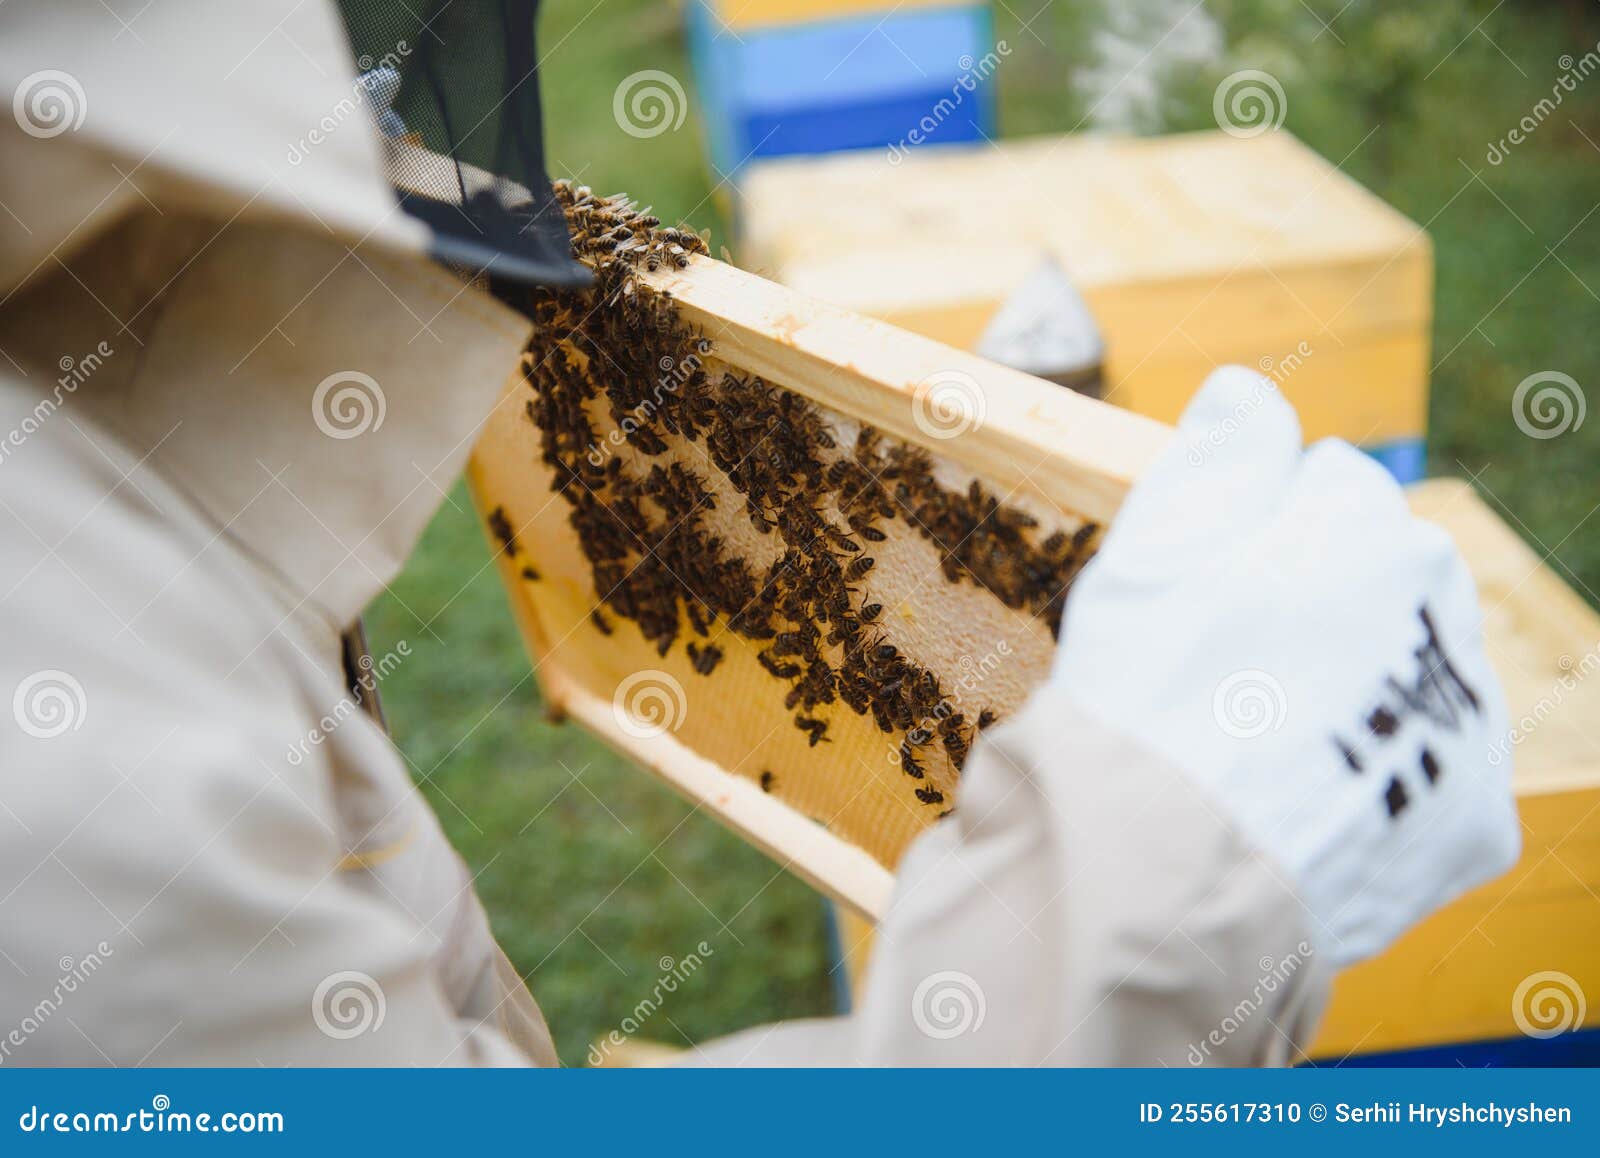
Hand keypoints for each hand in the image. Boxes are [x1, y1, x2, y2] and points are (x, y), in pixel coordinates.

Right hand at [1051, 367, 1519, 965]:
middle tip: (1230, 668)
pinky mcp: (1473, 818)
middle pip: (1379, 575)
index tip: (1207, 587)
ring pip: (1411, 670)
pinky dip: (1381, 781)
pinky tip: (1309, 801)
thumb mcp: (1156, 546)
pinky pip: (1430, 774)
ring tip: (1265, 741)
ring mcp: (1470, 720)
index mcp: (1371, 526)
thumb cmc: (1151, 693)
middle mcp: (1446, 608)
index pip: (1324, 486)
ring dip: (1359, 687)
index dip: (1252, 530)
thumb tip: (1251, 390)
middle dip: (1320, 600)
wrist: (1171, 871)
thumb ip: (1217, 453)